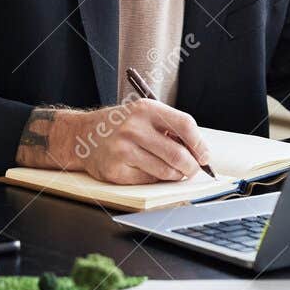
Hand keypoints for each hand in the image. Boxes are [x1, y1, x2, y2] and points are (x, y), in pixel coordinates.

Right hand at [17, 101, 210, 184]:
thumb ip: (169, 127)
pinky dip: (153, 179)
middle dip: (191, 167)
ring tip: (169, 170)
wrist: (83, 135)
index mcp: (145, 109)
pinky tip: (144, 169)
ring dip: (174, 175)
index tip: (205, 156)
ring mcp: (123, 150)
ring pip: (165, 172)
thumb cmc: (121, 126)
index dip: (200, 145)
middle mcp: (133, 128)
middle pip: (178, 155)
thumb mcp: (143, 114)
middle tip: (192, 170)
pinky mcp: (115, 170)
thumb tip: (200, 152)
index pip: (185, 125)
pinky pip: (148, 181)